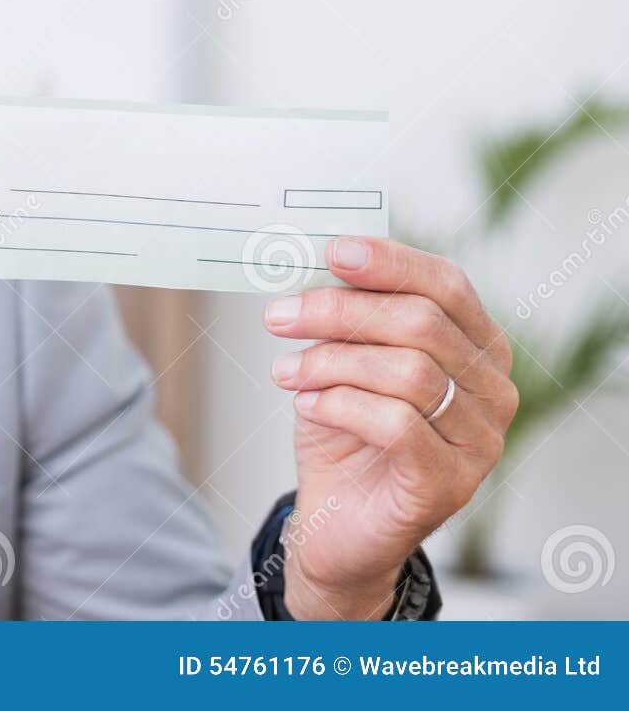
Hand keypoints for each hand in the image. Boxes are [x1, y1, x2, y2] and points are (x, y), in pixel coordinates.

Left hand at [264, 237, 517, 619]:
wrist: (336, 521)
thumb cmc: (344, 431)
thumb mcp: (343, 359)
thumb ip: (349, 314)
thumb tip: (322, 259)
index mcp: (478, 348)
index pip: (448, 286)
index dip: (391, 262)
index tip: (332, 251)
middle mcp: (493, 392)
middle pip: (422, 324)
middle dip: (340, 312)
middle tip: (279, 316)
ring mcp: (480, 441)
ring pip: (409, 372)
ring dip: (331, 362)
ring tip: (285, 371)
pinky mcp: (450, 483)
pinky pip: (397, 424)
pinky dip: (341, 405)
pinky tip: (305, 405)